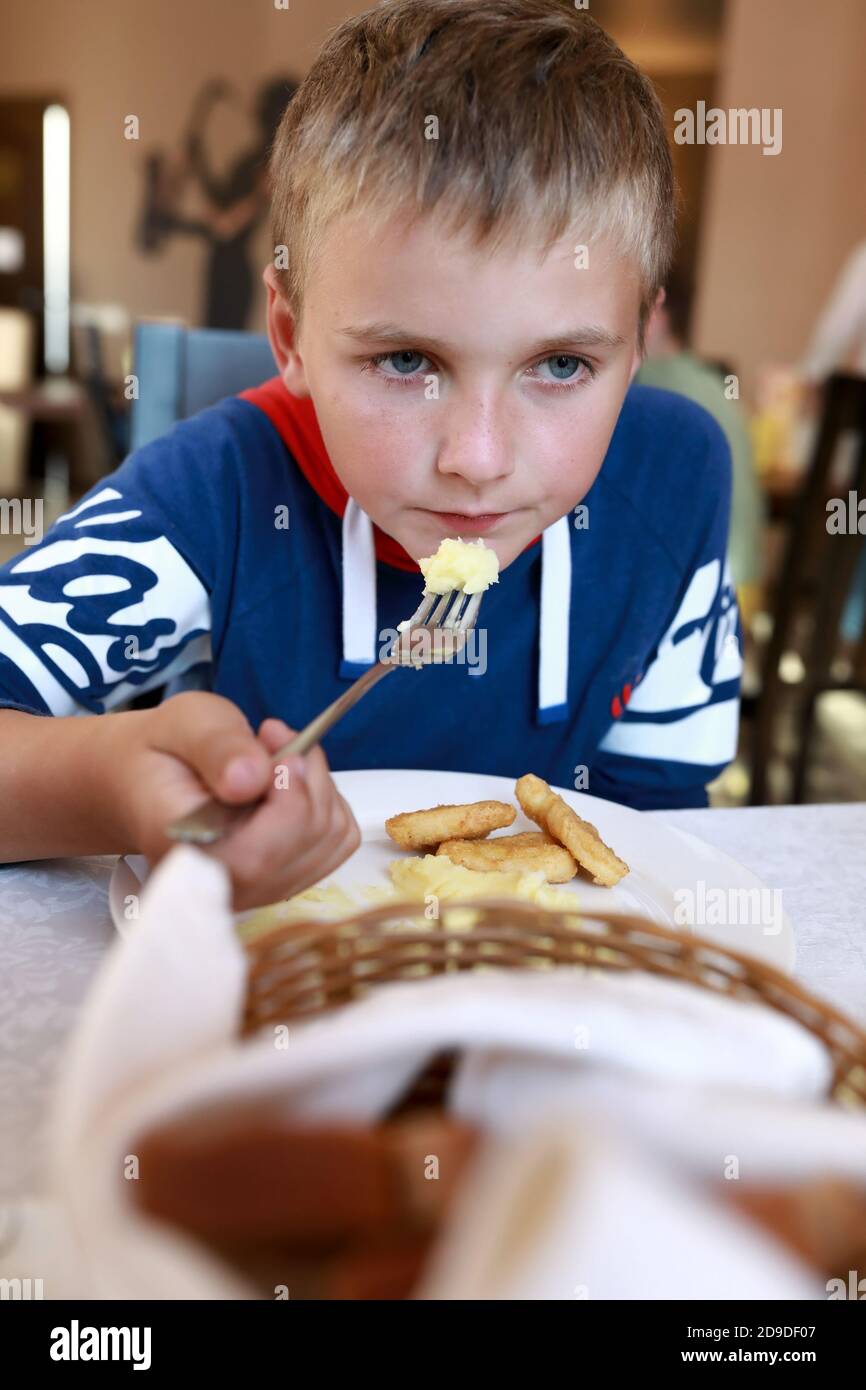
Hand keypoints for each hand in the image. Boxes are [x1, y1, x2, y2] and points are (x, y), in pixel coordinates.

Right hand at [105, 692, 360, 910]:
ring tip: (275, 753)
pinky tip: (290, 782)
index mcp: (185, 853)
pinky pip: (337, 842)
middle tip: (271, 733)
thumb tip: (251, 780)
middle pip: (304, 843)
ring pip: (329, 838)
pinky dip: (327, 800)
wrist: (146, 781)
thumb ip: (215, 746)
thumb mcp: (181, 723)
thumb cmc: (162, 752)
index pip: (256, 857)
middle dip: (307, 776)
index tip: (279, 749)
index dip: (289, 803)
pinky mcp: (285, 879)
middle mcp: (223, 886)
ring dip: (318, 783)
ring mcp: (258, 890)